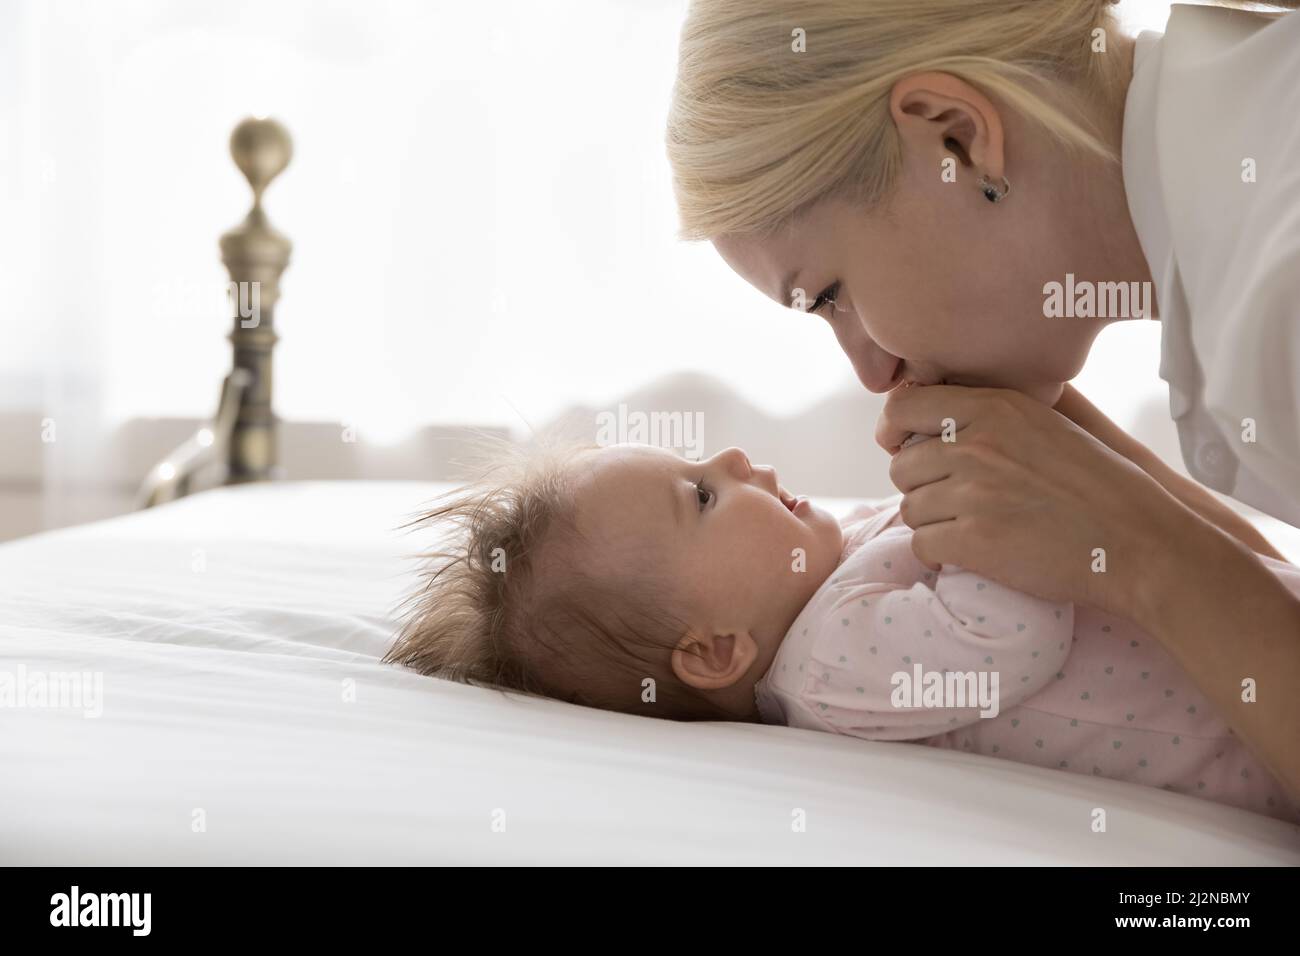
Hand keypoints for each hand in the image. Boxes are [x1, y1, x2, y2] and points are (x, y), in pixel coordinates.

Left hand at [878, 384, 1201, 617]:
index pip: (902, 406)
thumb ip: (987, 415)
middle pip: (901, 465)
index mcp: (995, 408)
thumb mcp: (1045, 423)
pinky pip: (920, 544)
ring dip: (931, 521)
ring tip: (969, 525)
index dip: (894, 430)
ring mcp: (974, 492)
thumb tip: (921, 412)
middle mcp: (978, 445)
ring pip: (909, 508)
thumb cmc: (1095, 484)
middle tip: (955, 499)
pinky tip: (967, 551)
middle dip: (919, 485)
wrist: (1138, 541)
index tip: (902, 446)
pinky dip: (937, 552)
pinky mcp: (974, 540)